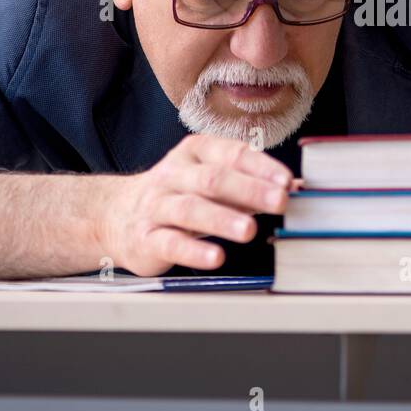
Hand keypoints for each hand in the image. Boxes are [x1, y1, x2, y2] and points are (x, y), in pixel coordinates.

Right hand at [102, 134, 291, 275]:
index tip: (286, 182)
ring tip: (249, 231)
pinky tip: (216, 258)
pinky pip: (170, 242)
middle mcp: (174, 175)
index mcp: (195, 152)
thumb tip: (294, 189)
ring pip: (191, 209)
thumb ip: (249, 184)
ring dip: (222, 219)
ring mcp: (157, 206)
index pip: (232, 154)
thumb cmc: (177, 195)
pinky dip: (194, 251)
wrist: (116, 214)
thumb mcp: (209, 180)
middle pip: (213, 179)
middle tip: (279, 202)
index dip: (261, 167)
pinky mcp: (146, 237)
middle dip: (249, 190)